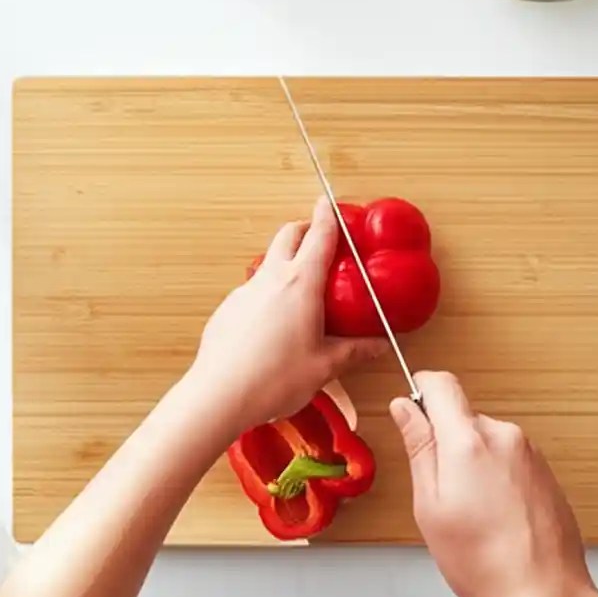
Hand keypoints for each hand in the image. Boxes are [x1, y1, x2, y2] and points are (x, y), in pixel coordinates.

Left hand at [186, 197, 387, 429]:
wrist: (220, 394)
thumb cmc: (272, 379)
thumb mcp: (325, 366)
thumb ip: (354, 352)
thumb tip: (377, 346)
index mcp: (301, 284)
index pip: (319, 236)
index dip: (328, 215)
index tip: (331, 202)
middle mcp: (271, 279)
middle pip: (288, 235)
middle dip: (305, 228)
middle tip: (320, 237)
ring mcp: (245, 292)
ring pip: (268, 262)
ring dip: (285, 261)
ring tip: (302, 287)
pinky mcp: (228, 309)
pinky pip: (253, 290)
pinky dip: (268, 292)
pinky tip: (275, 322)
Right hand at [390, 372, 597, 596]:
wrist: (543, 593)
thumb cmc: (486, 562)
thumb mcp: (430, 505)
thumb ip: (418, 447)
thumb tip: (405, 408)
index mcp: (469, 441)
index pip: (441, 383)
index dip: (420, 389)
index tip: (413, 406)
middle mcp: (505, 437)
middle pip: (463, 416)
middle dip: (446, 443)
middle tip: (442, 491)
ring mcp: (530, 453)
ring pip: (486, 440)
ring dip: (473, 464)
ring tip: (474, 513)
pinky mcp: (545, 471)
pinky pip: (508, 459)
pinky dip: (496, 478)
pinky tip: (496, 517)